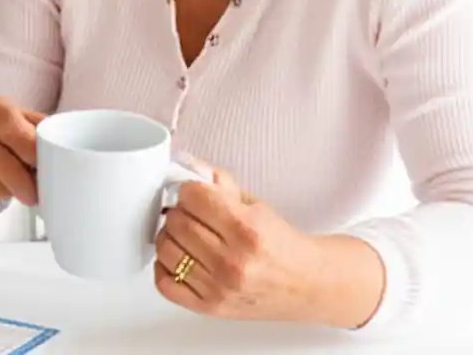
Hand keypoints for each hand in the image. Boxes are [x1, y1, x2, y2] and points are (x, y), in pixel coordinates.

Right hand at [0, 97, 45, 216]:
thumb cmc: (0, 133)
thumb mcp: (22, 121)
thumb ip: (45, 133)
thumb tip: (75, 153)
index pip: (30, 147)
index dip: (42, 166)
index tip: (48, 174)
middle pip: (12, 173)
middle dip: (28, 189)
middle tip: (32, 192)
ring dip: (6, 193)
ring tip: (6, 182)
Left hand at [154, 167, 332, 324]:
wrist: (307, 284)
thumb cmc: (282, 245)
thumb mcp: (256, 206)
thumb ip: (220, 184)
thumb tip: (187, 164)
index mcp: (248, 229)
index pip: (194, 197)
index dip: (189, 190)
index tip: (194, 193)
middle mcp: (233, 261)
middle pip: (177, 222)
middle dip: (179, 211)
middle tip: (190, 213)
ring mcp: (220, 288)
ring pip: (166, 249)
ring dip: (170, 236)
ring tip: (185, 234)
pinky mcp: (210, 308)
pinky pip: (165, 283)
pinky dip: (165, 267)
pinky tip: (180, 258)